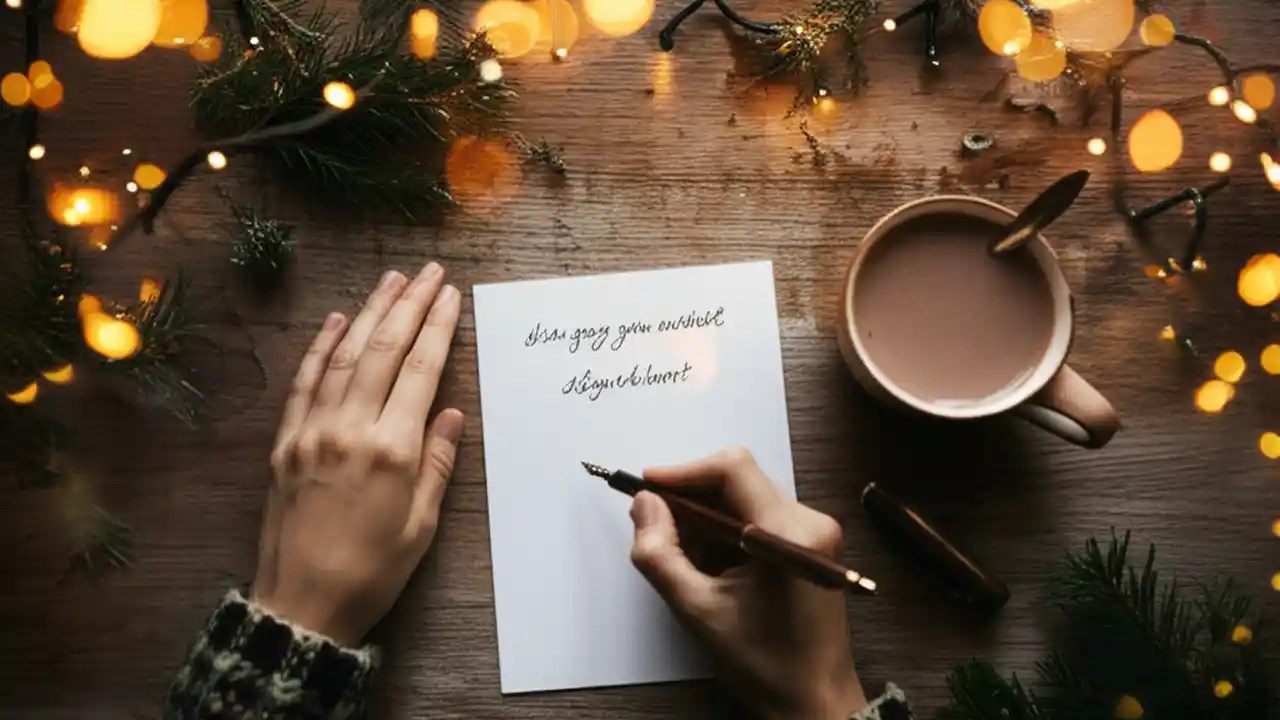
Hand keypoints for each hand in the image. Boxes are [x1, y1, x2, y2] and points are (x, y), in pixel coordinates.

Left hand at [252, 263, 463, 645]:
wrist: (302, 605)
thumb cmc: (372, 572)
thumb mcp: (422, 525)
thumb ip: (439, 463)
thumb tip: (452, 413)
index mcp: (392, 451)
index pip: (422, 372)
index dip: (438, 328)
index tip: (450, 296)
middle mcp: (350, 430)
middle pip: (385, 351)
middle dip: (410, 305)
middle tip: (429, 273)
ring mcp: (313, 433)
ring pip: (345, 356)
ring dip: (369, 313)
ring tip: (391, 281)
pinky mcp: (286, 444)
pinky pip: (305, 383)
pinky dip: (321, 347)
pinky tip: (336, 321)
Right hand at [629, 447, 866, 719]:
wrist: (815, 702)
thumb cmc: (766, 664)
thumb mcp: (698, 610)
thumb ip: (660, 554)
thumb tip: (644, 505)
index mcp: (788, 533)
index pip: (732, 468)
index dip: (684, 471)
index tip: (647, 487)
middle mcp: (809, 522)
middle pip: (738, 479)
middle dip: (691, 498)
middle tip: (655, 524)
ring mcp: (814, 532)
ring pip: (745, 498)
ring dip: (707, 518)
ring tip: (684, 558)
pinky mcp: (811, 544)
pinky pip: (758, 517)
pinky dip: (726, 532)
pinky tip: (711, 566)